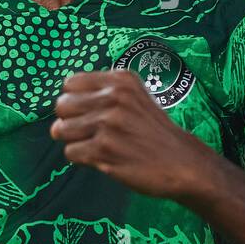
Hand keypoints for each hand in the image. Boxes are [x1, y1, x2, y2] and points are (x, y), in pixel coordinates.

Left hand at [50, 69, 212, 202]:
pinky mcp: (104, 149)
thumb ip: (104, 93)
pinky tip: (101, 158)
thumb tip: (63, 102)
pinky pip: (70, 152)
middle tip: (86, 132)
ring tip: (93, 146)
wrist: (183, 162)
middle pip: (61, 105)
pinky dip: (81, 159)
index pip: (71, 83)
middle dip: (68, 121)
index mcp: (121, 80)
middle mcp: (114, 97)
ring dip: (73, 141)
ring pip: (61, 130)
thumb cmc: (155, 132)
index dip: (73, 100)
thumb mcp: (136, 98)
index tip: (86, 113)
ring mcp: (108, 123)